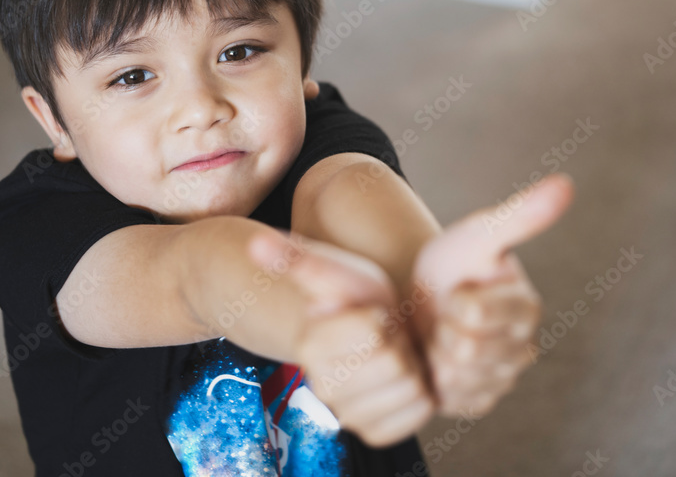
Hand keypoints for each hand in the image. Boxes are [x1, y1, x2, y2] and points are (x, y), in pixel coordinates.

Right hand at [247, 232, 435, 446]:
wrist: (377, 329)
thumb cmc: (355, 297)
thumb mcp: (331, 272)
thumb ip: (293, 258)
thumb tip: (254, 242)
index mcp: (309, 347)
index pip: (372, 331)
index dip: (379, 316)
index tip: (368, 314)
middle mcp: (323, 389)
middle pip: (394, 362)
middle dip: (398, 342)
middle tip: (385, 335)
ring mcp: (349, 417)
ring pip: (410, 388)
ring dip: (412, 367)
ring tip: (394, 355)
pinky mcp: (376, 433)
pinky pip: (418, 413)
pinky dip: (422, 396)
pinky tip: (404, 381)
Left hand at [409, 173, 574, 417]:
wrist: (421, 297)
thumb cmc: (452, 262)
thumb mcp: (477, 235)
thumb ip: (519, 216)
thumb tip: (565, 183)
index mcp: (527, 307)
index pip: (475, 314)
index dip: (454, 299)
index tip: (456, 287)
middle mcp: (523, 348)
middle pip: (464, 350)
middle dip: (442, 328)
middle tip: (443, 312)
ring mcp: (501, 379)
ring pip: (455, 378)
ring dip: (435, 354)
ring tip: (438, 333)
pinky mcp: (477, 401)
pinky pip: (449, 399)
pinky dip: (432, 379)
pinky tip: (435, 358)